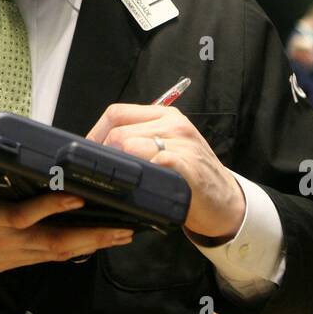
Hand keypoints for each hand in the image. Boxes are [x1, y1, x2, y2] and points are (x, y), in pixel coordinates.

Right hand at [0, 139, 134, 301]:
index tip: (77, 195)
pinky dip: (73, 252)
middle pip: (54, 242)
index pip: (24, 215)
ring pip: (56, 253)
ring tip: (121, 235)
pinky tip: (92, 245)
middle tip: (124, 227)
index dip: (51, 207)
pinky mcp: (9, 261)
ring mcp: (8, 255)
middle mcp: (2, 241)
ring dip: (90, 245)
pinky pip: (48, 258)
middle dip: (91, 236)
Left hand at [87, 104, 244, 240]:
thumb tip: (97, 147)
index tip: (88, 153)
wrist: (224, 201)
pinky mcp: (189, 166)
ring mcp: (183, 144)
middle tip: (102, 175)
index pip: (117, 112)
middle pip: (119, 132)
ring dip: (120, 168)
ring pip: (131, 146)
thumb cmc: (190, 176)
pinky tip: (141, 186)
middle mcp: (174, 124)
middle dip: (104, 156)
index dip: (95, 133)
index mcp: (165, 115)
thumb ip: (138, 139)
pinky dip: (142, 175)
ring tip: (119, 183)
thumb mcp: (166, 147)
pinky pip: (156, 162)